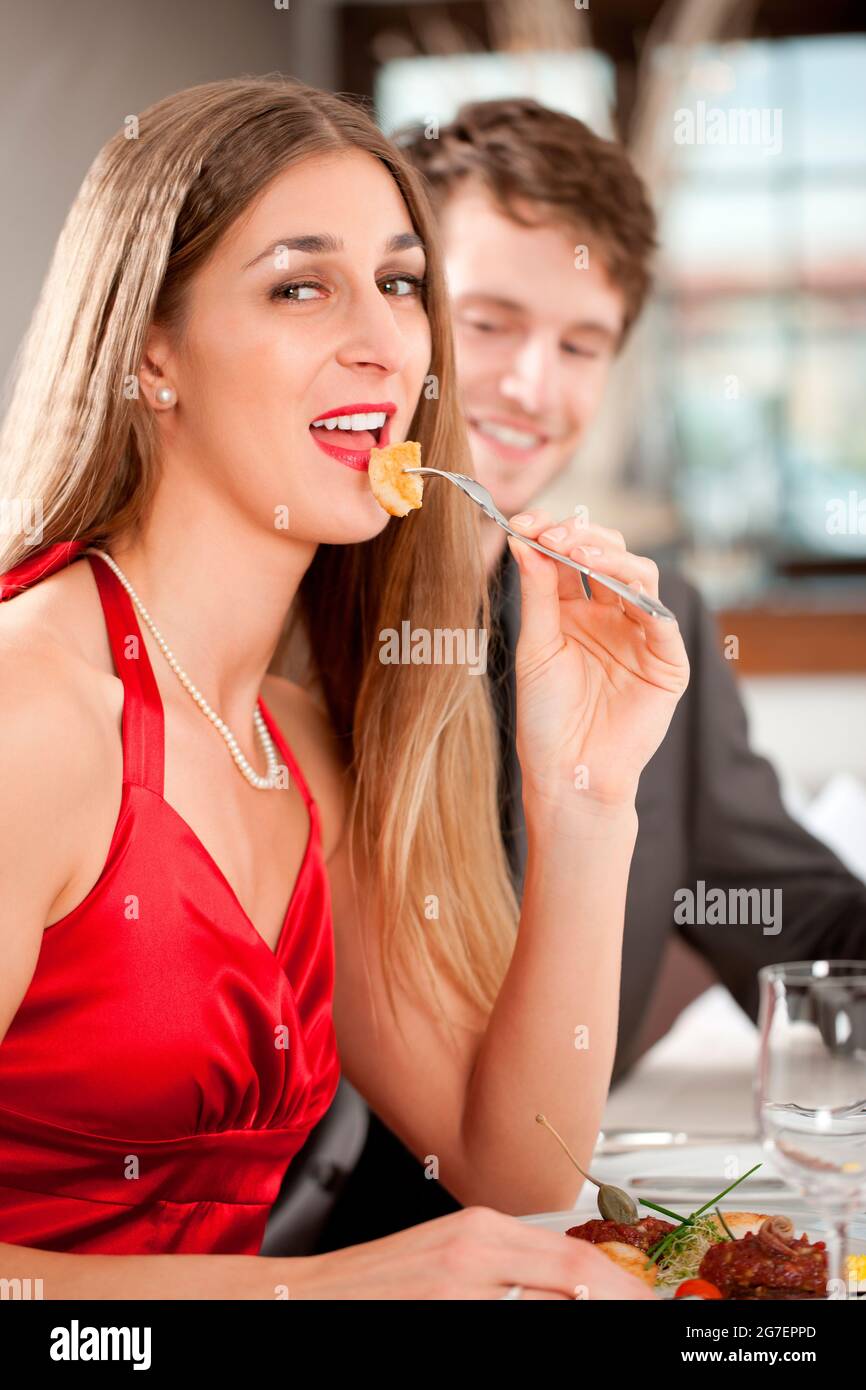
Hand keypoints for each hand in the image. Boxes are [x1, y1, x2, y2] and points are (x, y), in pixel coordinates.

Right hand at [280, 1206, 658, 1299]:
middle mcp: (472, 1257)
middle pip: (575, 1283)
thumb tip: (574, 1282)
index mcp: (478, 1231)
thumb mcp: (448, 1258)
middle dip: (620, 1304)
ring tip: (615, 1322)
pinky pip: (507, 1326)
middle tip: (652, 1317)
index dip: (626, 1287)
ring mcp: (456, 1294)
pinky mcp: (440, 1321)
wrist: (301, 1299)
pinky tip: (558, 1328)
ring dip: (587, 1316)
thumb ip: (507, 1262)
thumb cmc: (375, 1286)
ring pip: (550, 1306)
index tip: (654, 1302)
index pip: (576, 1259)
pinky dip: (545, 1328)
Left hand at [505, 511, 689, 812]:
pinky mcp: (666, 660)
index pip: (570, 556)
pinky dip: (639, 593)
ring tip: (575, 551)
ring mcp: (641, 635)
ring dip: (608, 556)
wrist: (568, 771)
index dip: (552, 533)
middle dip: (580, 537)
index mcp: (574, 611)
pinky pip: (660, 617)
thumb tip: (522, 538)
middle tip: (551, 534)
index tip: (526, 522)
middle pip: (608, 555)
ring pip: (638, 575)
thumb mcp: (536, 647)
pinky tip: (612, 582)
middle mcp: (610, 616)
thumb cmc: (546, 717)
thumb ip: (536, 593)